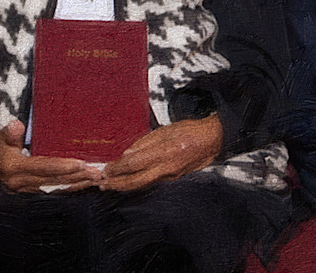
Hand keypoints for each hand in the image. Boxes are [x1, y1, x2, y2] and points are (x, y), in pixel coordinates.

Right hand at [0, 117, 100, 192]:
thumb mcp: (2, 136)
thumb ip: (11, 132)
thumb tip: (16, 124)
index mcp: (13, 167)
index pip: (44, 167)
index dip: (63, 166)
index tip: (82, 164)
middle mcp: (19, 182)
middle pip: (53, 180)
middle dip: (77, 177)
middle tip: (97, 173)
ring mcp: (24, 190)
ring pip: (55, 188)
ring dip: (76, 184)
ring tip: (96, 179)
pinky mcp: (30, 192)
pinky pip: (52, 191)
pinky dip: (69, 188)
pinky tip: (84, 185)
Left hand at [100, 115, 222, 191]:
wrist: (212, 140)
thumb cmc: (191, 131)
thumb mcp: (165, 130)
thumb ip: (144, 143)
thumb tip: (127, 155)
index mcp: (163, 152)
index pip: (133, 164)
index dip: (116, 168)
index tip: (106, 169)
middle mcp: (165, 167)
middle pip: (135, 181)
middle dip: (116, 184)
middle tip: (103, 183)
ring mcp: (170, 175)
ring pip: (142, 185)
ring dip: (124, 186)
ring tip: (111, 185)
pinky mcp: (173, 178)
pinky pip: (151, 183)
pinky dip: (137, 184)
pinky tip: (129, 181)